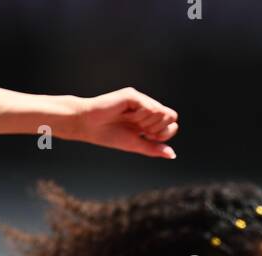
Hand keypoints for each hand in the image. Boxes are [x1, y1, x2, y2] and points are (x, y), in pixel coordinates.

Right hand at [62, 87, 178, 158]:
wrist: (88, 126)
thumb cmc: (108, 135)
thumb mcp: (136, 145)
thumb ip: (154, 148)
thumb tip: (172, 154)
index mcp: (148, 120)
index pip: (171, 124)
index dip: (164, 133)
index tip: (147, 136)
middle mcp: (146, 107)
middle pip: (170, 117)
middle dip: (156, 128)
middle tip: (137, 129)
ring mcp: (140, 100)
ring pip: (161, 112)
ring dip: (147, 122)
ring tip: (130, 121)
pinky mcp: (132, 95)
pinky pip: (149, 107)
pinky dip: (141, 115)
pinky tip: (127, 115)